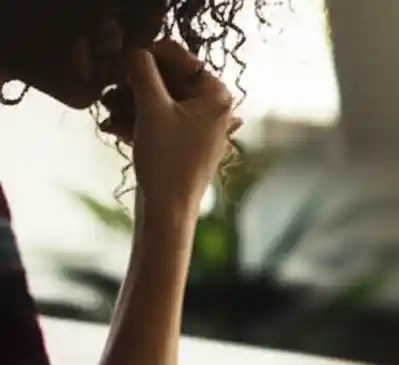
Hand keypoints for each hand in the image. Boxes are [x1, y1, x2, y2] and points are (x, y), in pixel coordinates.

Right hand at [123, 40, 240, 220]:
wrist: (168, 210)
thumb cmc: (167, 159)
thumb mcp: (151, 108)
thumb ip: (143, 71)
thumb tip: (136, 49)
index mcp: (217, 95)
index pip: (180, 57)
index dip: (147, 55)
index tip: (121, 61)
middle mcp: (215, 108)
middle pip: (168, 79)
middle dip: (135, 85)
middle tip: (110, 92)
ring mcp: (200, 126)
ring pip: (159, 100)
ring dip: (129, 103)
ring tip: (110, 113)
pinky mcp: (185, 142)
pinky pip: (159, 120)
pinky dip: (137, 121)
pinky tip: (116, 129)